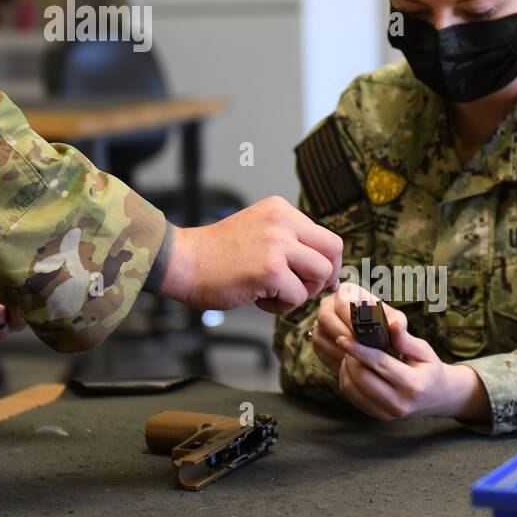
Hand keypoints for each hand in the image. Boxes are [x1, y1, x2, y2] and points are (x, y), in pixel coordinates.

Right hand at [156, 196, 342, 315]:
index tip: (318, 279)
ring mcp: (277, 244)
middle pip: (333, 251)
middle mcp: (282, 221)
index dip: (328, 263)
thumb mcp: (259, 232)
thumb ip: (290, 242)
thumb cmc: (216, 254)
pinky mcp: (270, 270)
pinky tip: (259, 300)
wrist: (183, 261)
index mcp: (280, 210)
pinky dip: (282, 307)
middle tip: (305, 289)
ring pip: (321, 274)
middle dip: (325, 277)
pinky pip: (298, 296)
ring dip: (302, 293)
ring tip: (275, 294)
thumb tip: (329, 270)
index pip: (326, 236)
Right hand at [310, 282, 398, 374]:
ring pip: (320, 334)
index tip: (365, 335)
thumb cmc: (386, 328)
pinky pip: (319, 349)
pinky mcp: (316, 338)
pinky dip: (333, 357)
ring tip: (356, 358)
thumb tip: (395, 325)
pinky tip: (348, 363)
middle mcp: (328, 303)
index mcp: (347, 291)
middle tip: (359, 350)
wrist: (377, 344)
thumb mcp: (395, 323)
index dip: (352, 320)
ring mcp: (319, 321)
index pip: (342, 302)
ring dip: (338, 348)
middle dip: (343, 336)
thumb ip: (398, 323)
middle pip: (325, 317)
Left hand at [335, 316, 490, 421]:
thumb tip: (392, 324)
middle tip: (350, 344)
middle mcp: (400, 403)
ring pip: (352, 388)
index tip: (342, 338)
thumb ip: (405, 339)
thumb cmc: (429, 369)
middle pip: (362, 378)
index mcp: (414, 385)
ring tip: (352, 356)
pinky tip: (353, 368)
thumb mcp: (424, 351)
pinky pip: (351, 397)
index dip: (358, 349)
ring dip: (346, 369)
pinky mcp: (377, 416)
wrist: (438, 398)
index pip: (379, 363)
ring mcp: (387, 413)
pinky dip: (347, 380)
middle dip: (350, 358)